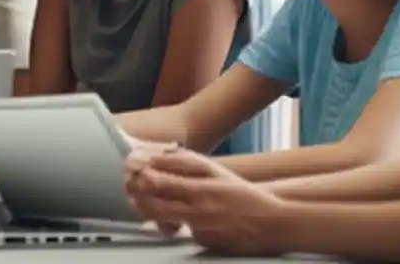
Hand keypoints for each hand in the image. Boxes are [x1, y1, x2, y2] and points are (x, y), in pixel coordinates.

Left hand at [125, 148, 285, 254]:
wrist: (271, 224)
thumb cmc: (241, 195)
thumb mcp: (216, 172)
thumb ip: (185, 165)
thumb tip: (156, 158)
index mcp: (202, 187)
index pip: (161, 180)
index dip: (141, 174)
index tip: (131, 168)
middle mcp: (199, 208)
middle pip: (155, 203)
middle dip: (136, 193)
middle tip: (127, 186)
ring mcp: (199, 228)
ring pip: (161, 219)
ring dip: (145, 209)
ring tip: (138, 200)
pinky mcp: (203, 242)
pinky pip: (180, 232)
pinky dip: (171, 225)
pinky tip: (171, 219)